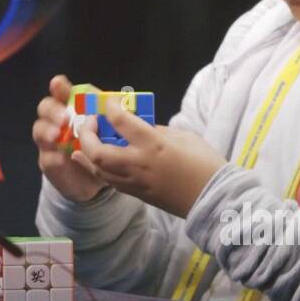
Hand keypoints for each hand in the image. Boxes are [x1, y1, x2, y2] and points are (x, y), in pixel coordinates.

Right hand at [32, 75, 108, 202]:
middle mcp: (57, 121)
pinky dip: (52, 156)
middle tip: (64, 117)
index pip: (62, 92)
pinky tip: (59, 158)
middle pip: (46, 107)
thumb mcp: (110, 130)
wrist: (98, 180)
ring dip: (47, 131)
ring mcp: (50, 142)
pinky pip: (46, 157)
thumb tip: (117, 102)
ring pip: (40, 130)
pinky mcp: (49, 162)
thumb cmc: (104, 147)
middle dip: (53, 110)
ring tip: (56, 136)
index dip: (59, 86)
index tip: (58, 83)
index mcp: (72, 108)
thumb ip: (109, 115)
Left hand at [74, 96, 226, 217]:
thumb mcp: (183, 137)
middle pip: (96, 151)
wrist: (214, 198)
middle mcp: (138, 163)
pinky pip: (109, 181)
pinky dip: (98, 168)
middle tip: (91, 123)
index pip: (120, 120)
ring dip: (87, 152)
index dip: (109, 107)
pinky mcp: (136, 195)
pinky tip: (94, 159)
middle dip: (86, 134)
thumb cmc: (204, 163)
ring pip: (97, 169)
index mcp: (152, 144)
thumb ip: (157, 130)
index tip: (108, 102)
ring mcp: (134, 182)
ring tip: (89, 140)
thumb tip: (140, 126)